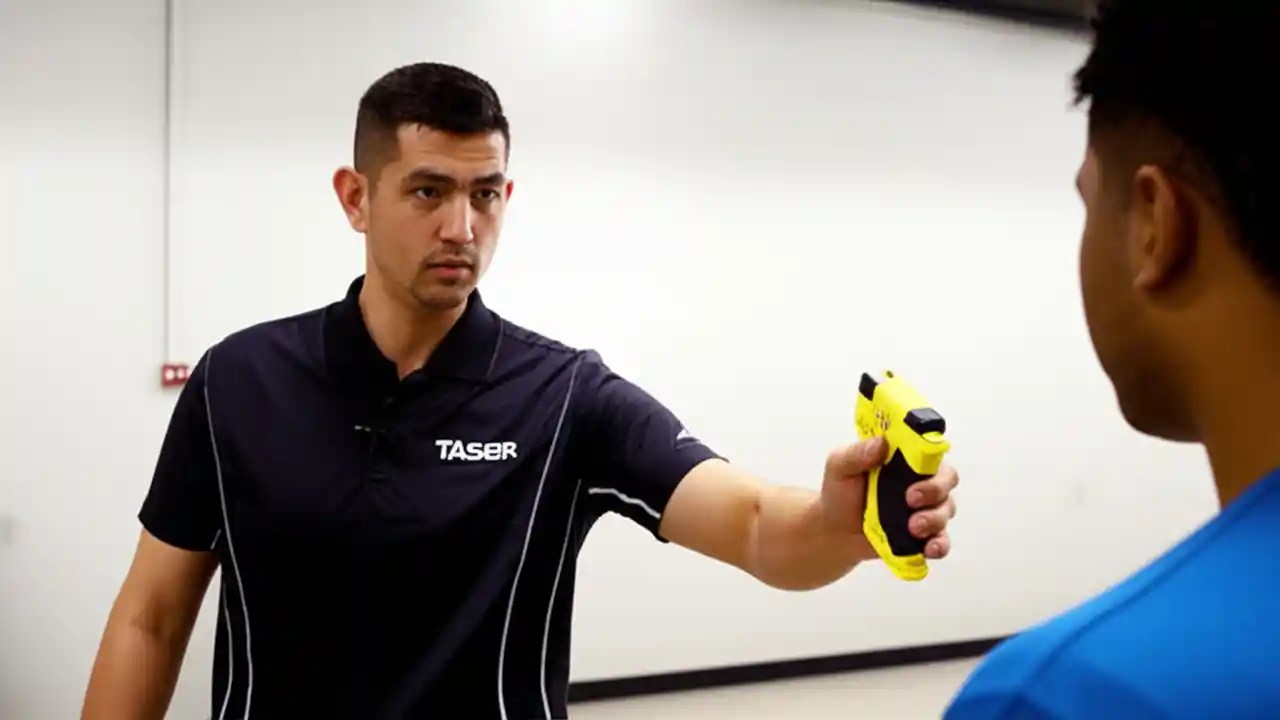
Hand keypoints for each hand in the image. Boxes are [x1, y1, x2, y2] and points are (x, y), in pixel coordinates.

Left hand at [819, 436, 957, 561]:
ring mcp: (925, 509)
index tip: (917, 468)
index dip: (931, 456)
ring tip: (912, 528)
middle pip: (947, 478)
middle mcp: (920, 481)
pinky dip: (940, 544)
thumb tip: (880, 443)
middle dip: (935, 489)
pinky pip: (942, 539)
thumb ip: (856, 453)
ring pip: (946, 509)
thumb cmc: (840, 493)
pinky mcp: (924, 535)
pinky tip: (930, 548)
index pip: (930, 450)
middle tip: (911, 499)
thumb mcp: (839, 467)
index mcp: (904, 460)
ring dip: (934, 518)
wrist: (835, 532)